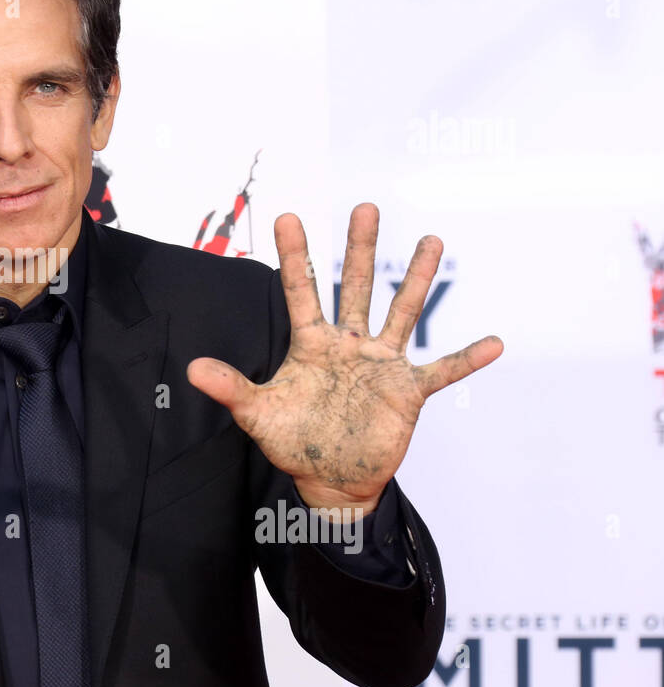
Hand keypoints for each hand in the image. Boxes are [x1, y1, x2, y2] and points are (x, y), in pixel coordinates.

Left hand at [187, 203, 501, 514]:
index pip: (300, 291)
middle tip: (364, 206)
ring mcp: (380, 364)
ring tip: (430, 240)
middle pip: (354, 286)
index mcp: (310, 345)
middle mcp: (348, 344)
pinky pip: (442, 371)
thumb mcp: (257, 414)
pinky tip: (495, 342)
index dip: (295, 256)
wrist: (331, 480)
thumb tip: (191, 369)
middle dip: (358, 248)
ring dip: (415, 279)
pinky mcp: (406, 392)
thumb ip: (230, 388)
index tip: (288, 216)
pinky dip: (467, 359)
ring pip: (400, 312)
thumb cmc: (294, 442)